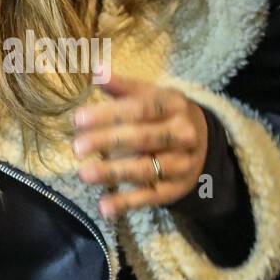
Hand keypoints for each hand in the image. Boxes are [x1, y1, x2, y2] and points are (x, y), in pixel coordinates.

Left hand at [72, 74, 207, 217]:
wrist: (204, 144)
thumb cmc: (166, 115)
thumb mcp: (153, 96)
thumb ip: (124, 88)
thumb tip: (96, 71)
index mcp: (175, 105)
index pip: (140, 108)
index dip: (108, 114)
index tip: (77, 119)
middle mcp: (183, 135)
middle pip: (143, 138)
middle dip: (108, 142)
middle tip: (76, 147)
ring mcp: (181, 164)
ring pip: (146, 169)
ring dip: (114, 173)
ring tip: (84, 174)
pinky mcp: (175, 190)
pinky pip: (149, 197)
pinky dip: (127, 204)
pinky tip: (104, 208)